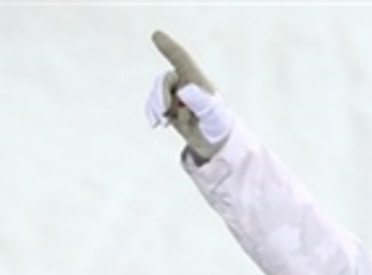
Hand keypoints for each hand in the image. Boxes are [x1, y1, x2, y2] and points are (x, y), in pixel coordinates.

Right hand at [144, 31, 233, 160]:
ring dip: (159, 107)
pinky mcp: (168, 107)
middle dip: (162, 94)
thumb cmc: (218, 125)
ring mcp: (176, 95)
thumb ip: (201, 102)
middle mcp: (186, 84)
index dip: (169, 47)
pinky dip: (153, 114)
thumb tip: (184, 90)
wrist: (214, 143)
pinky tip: (159, 123)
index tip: (156, 35)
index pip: (182, 60)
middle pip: (165, 79)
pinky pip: (153, 105)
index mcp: (198, 81)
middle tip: (167, 113)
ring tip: (171, 121)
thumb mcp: (213, 115)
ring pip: (157, 93)